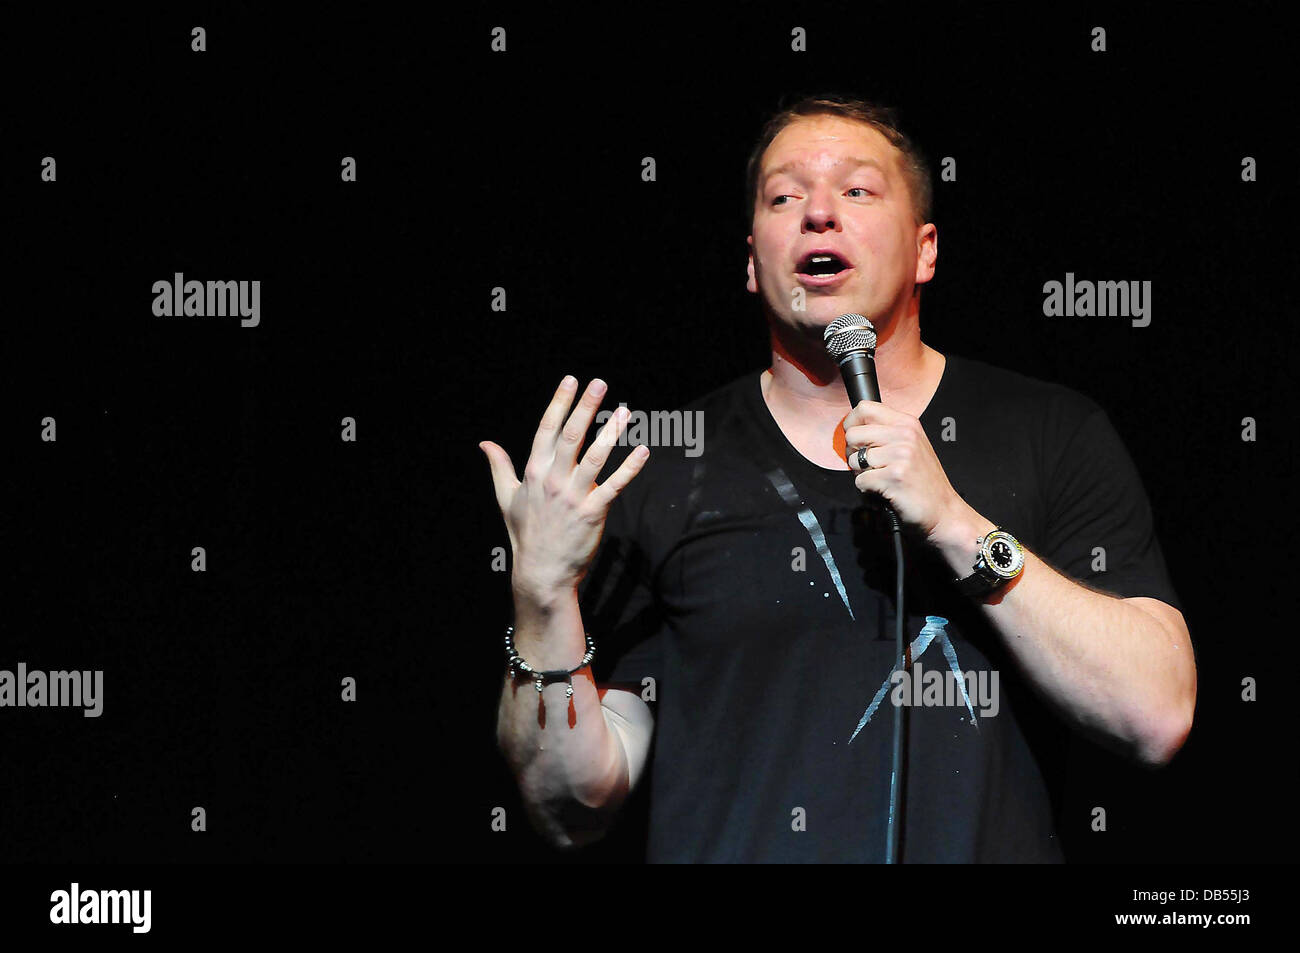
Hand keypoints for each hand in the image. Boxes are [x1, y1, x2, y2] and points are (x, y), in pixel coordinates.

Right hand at [479, 376, 648, 604]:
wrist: (541, 570)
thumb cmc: (526, 533)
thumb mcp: (507, 497)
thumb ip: (500, 466)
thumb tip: (485, 443)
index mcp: (534, 471)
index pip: (547, 429)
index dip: (560, 402)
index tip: (571, 380)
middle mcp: (552, 479)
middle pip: (572, 436)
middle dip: (586, 407)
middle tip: (599, 383)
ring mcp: (572, 496)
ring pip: (594, 457)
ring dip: (611, 433)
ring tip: (625, 411)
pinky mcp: (592, 513)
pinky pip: (613, 486)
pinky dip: (629, 468)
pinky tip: (643, 451)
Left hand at [843, 399, 970, 546]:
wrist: (943, 509)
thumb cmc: (923, 480)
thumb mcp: (911, 445)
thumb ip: (887, 433)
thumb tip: (853, 429)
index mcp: (907, 423)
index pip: (865, 408)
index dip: (851, 423)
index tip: (855, 438)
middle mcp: (905, 435)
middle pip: (853, 434)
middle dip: (852, 453)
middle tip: (866, 464)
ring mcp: (901, 455)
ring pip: (854, 459)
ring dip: (860, 473)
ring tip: (879, 478)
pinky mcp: (894, 476)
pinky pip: (860, 480)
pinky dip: (866, 488)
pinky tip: (883, 489)